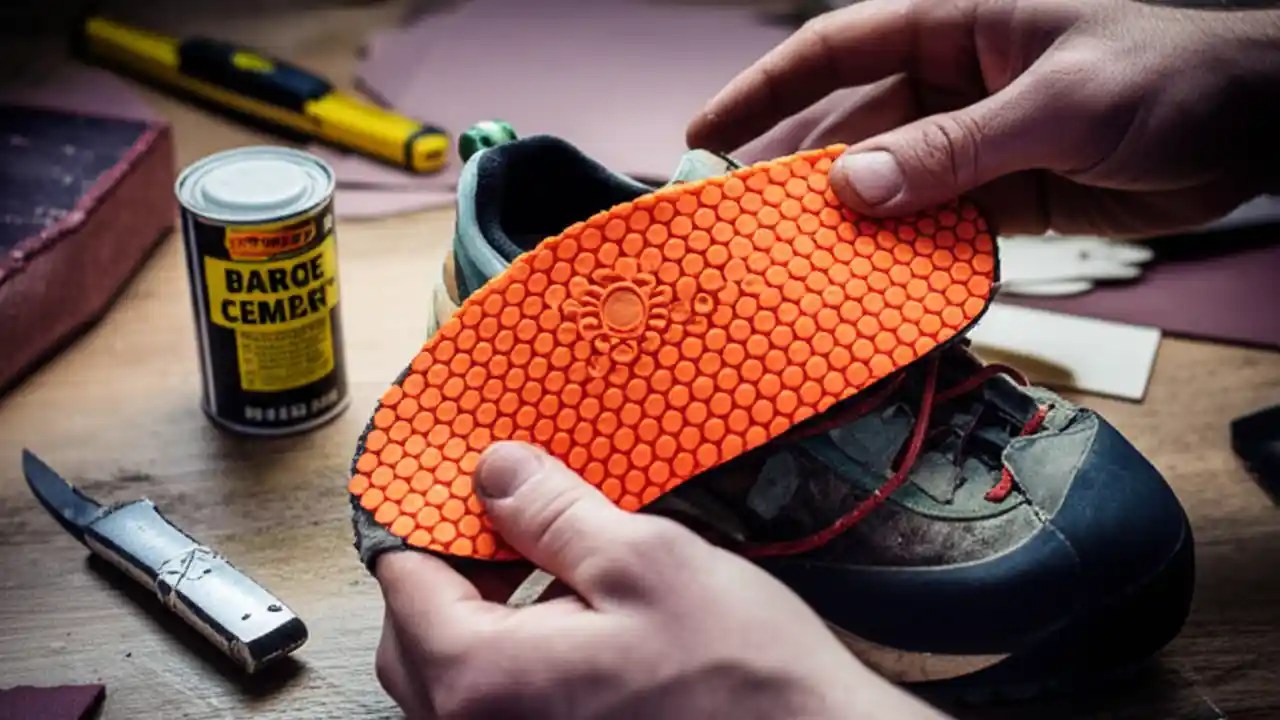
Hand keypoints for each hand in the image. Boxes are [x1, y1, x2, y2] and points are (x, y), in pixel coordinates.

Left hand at [374, 441, 945, 718]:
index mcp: (482, 680)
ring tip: (550, 576)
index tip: (468, 486)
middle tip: (511, 529)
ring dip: (480, 619)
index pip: (404, 580)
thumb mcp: (646, 561)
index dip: (431, 519)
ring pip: (452, 680)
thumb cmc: (740, 673)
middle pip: (414, 638)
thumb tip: (493, 473)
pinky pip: (497, 708)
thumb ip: (552, 514)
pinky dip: (512, 661)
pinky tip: (576, 631)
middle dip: (449, 573)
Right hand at [688, 0, 1279, 236]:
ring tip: (798, 272)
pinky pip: (937, 230)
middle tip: (744, 230)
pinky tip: (877, 290)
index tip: (706, 135)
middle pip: (851, 129)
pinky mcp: (1005, 198)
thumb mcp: (1059, 102)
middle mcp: (953, 85)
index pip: (835, 50)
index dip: (764, 90)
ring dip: (852, 230)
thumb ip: (955, 148)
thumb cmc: (1171, 72)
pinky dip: (909, 260)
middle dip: (799, 177)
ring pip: (890, 189)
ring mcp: (976, 144)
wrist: (1257, 124)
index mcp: (956, 28)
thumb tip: (855, 186)